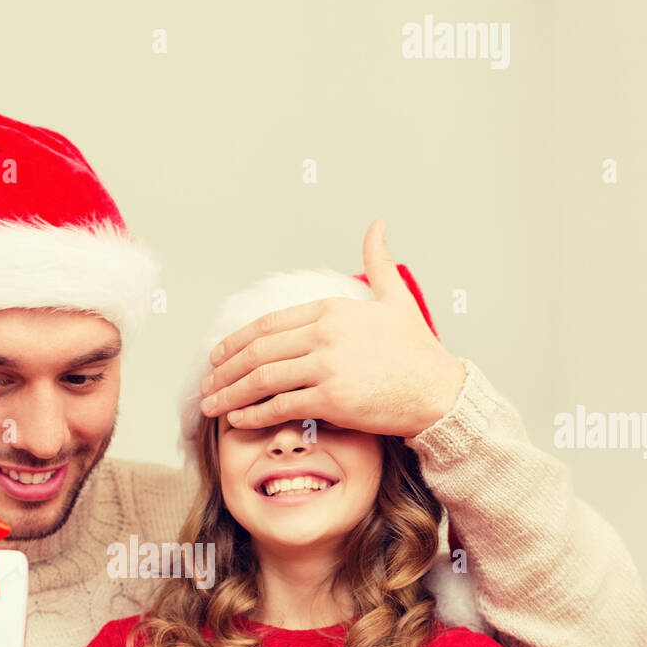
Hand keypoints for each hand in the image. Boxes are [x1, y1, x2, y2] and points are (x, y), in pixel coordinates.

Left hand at [197, 218, 467, 438]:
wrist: (440, 392)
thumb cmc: (418, 352)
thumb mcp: (397, 298)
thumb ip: (379, 262)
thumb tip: (377, 225)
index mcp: (332, 310)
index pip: (268, 324)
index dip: (237, 341)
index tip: (219, 356)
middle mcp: (325, 334)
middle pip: (258, 351)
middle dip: (225, 369)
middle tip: (207, 383)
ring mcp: (327, 367)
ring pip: (262, 379)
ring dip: (230, 393)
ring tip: (211, 405)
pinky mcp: (331, 399)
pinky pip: (280, 406)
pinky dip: (253, 414)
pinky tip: (237, 420)